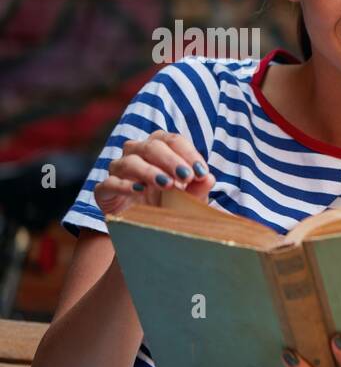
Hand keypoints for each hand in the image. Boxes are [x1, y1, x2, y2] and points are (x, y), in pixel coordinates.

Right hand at [94, 129, 212, 216]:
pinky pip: (110, 182)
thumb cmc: (171, 204)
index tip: (201, 172)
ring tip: (167, 184)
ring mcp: (119, 170)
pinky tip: (138, 190)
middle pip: (152, 146)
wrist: (145, 225)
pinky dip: (124, 185)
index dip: (188, 153)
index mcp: (159, 147)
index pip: (173, 140)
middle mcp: (137, 152)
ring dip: (150, 171)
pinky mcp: (105, 190)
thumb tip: (210, 179)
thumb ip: (200, 187)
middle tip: (186, 177)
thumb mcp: (190, 198)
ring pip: (130, 161)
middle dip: (171, 160)